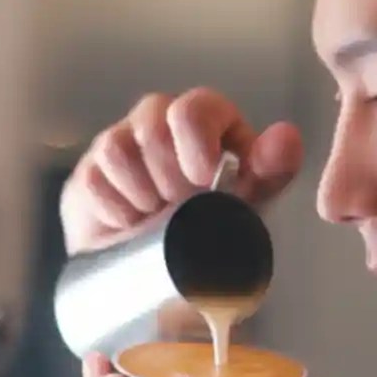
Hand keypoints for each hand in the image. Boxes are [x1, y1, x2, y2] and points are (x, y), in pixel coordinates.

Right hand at [60, 88, 303, 254]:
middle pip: (154, 125)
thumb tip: (286, 137)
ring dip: (140, 192)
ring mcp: (122, 142)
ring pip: (117, 147)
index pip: (195, 107)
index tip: (201, 180)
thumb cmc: (210, 227)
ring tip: (154, 215)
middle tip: (179, 206)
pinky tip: (128, 222)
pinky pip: (93, 178)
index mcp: (207, 121)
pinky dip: (114, 207)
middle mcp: (162, 121)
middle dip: (168, 177)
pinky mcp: (91, 169)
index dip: (195, 142)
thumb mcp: (248, 203)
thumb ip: (271, 171)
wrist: (156, 270)